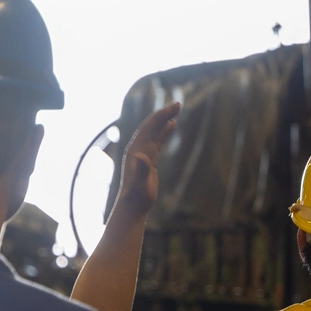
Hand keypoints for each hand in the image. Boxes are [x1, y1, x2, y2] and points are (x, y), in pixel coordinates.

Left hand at [116, 103, 179, 219]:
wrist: (132, 207)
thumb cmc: (137, 197)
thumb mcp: (140, 184)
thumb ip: (140, 170)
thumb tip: (142, 156)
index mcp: (136, 150)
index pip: (150, 127)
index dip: (162, 116)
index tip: (175, 107)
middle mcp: (138, 148)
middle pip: (152, 126)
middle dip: (164, 114)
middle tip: (178, 104)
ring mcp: (143, 153)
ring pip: (154, 132)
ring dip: (164, 120)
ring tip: (176, 110)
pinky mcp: (148, 160)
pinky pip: (157, 141)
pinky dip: (164, 131)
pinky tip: (172, 126)